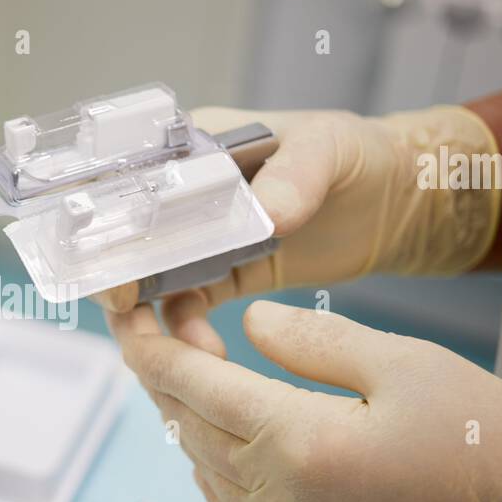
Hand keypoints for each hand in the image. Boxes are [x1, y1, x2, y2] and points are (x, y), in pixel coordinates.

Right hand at [92, 105, 501, 355]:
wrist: (400, 203)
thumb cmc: (362, 156)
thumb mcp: (332, 149)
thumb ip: (299, 174)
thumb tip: (267, 214)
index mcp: (194, 148)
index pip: (125, 176)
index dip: (101, 213)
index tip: (105, 250)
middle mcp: (183, 196)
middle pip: (123, 236)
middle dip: (114, 274)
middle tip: (125, 307)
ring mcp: (201, 240)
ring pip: (147, 281)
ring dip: (144, 315)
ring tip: (160, 347)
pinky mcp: (223, 279)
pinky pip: (186, 312)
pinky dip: (186, 336)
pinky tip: (208, 353)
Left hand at [109, 299, 501, 501]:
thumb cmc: (487, 437)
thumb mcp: (405, 363)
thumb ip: (314, 340)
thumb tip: (249, 323)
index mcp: (300, 442)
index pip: (196, 387)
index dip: (150, 350)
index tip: (125, 320)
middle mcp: (282, 496)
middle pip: (188, 428)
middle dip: (161, 377)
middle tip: (150, 333)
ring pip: (202, 469)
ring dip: (182, 420)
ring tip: (182, 374)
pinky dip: (209, 467)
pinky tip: (215, 441)